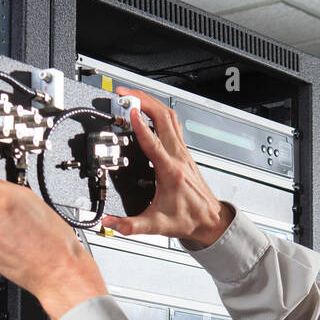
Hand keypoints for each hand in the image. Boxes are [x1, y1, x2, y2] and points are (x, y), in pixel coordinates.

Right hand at [100, 88, 233, 248]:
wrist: (209, 220)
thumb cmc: (188, 218)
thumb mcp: (156, 226)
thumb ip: (131, 225)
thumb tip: (109, 223)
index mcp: (169, 171)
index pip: (153, 142)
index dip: (140, 125)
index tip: (129, 111)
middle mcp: (178, 156)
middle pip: (163, 118)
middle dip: (143, 100)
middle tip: (124, 93)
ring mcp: (182, 151)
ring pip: (169, 116)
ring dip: (152, 101)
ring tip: (134, 94)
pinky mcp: (183, 151)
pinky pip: (173, 123)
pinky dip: (160, 111)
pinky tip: (151, 109)